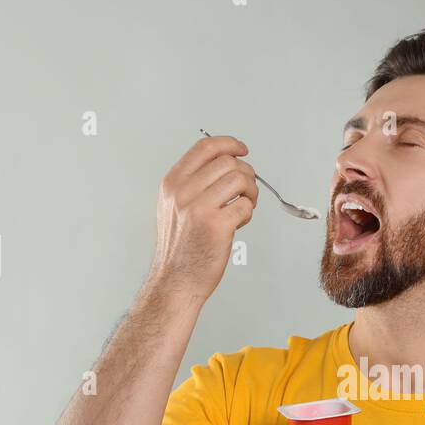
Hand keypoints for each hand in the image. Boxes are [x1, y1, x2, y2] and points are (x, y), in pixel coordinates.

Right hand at [150, 134, 257, 298]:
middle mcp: (183, 192)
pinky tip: (239, 222)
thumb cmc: (180, 248)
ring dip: (251, 192)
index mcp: (173, 183)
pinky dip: (248, 212)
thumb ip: (192, 183)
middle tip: (246, 191)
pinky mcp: (217, 226)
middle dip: (246, 174)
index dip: (229, 144)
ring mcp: (199, 208)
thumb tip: (224, 163)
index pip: (206, 147)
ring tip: (244, 206)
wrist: (175, 280)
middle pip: (228, 162)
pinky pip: (245, 205)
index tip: (242, 150)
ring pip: (241, 179)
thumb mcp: (173, 207)